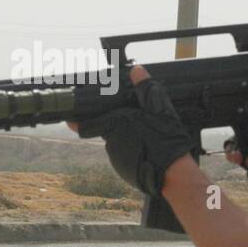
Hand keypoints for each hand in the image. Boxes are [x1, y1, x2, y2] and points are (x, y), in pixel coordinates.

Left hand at [66, 66, 192, 197]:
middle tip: (137, 126)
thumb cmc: (165, 141)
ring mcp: (117, 161)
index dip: (78, 122)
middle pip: (108, 133)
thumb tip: (137, 70)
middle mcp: (111, 144)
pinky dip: (134, 156)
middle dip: (118, 129)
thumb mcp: (159, 109)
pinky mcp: (125, 173)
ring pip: (118, 146)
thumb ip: (145, 89)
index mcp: (115, 126)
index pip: (85, 126)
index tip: (73, 119)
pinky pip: (125, 160)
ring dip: (128, 142)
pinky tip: (149, 153)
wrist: (174, 175)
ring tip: (148, 141)